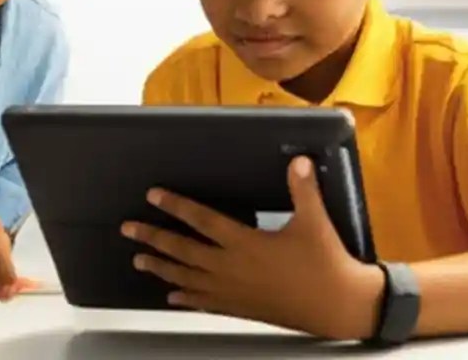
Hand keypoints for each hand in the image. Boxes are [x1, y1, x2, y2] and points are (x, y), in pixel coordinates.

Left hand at [122, 157, 383, 339]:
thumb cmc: (327, 262)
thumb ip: (303, 188)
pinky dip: (185, 298)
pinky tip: (171, 296)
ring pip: (187, 278)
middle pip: (183, 251)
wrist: (339, 307)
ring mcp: (234, 291)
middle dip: (153, 238)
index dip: (176, 206)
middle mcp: (232, 268)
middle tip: (127, 229)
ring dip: (161, 268)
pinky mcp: (241, 308)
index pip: (202, 221)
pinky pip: (205, 303)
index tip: (153, 195)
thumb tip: (297, 159)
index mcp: (246, 244)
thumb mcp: (315, 221)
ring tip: (138, 260)